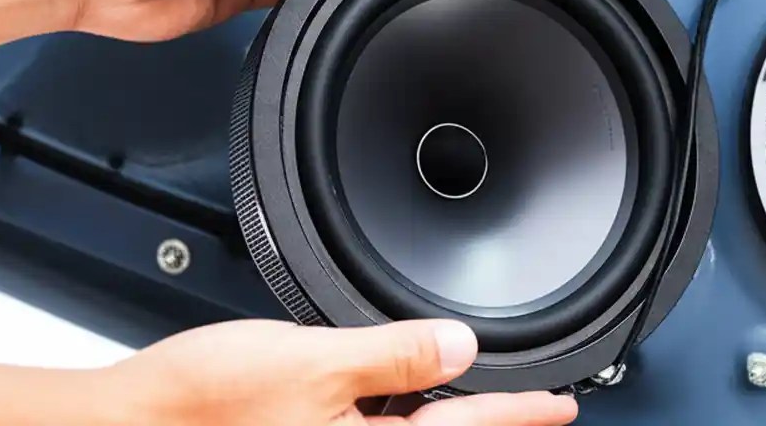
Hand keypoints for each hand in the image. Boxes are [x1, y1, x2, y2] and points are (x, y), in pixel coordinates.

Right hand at [92, 319, 578, 425]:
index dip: (522, 415)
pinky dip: (391, 418)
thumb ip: (394, 356)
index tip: (561, 406)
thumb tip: (458, 347)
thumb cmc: (203, 403)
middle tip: (526, 403)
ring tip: (464, 390)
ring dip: (436, 416)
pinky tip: (390, 395)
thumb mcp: (314, 362)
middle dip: (482, 420)